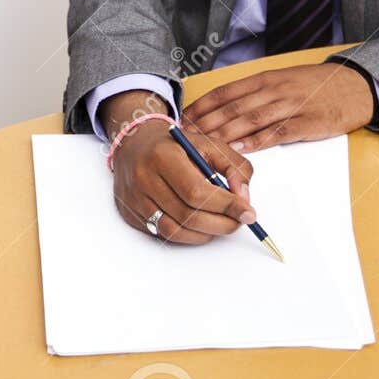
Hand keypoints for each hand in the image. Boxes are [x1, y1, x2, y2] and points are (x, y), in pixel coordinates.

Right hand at [110, 119, 256, 243]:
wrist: (135, 143)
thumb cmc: (176, 145)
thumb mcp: (210, 145)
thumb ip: (234, 167)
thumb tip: (243, 198)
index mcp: (163, 156)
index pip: (197, 192)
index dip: (226, 206)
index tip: (248, 212)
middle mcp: (143, 179)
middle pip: (188, 216)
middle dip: (221, 224)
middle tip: (239, 221)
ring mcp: (134, 199)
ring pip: (175, 231)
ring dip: (205, 233)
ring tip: (220, 223)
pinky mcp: (130, 214)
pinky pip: (162, 234)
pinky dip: (187, 235)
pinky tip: (199, 224)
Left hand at [184, 63, 372, 150]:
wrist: (354, 86)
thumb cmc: (314, 86)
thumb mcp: (282, 81)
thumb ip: (255, 94)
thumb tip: (223, 109)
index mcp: (265, 78)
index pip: (225, 92)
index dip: (202, 106)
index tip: (183, 119)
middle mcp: (274, 89)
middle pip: (232, 107)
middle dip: (205, 123)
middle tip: (184, 137)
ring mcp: (290, 105)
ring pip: (250, 119)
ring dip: (224, 133)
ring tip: (203, 145)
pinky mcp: (306, 122)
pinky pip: (277, 132)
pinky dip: (257, 141)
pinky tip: (240, 150)